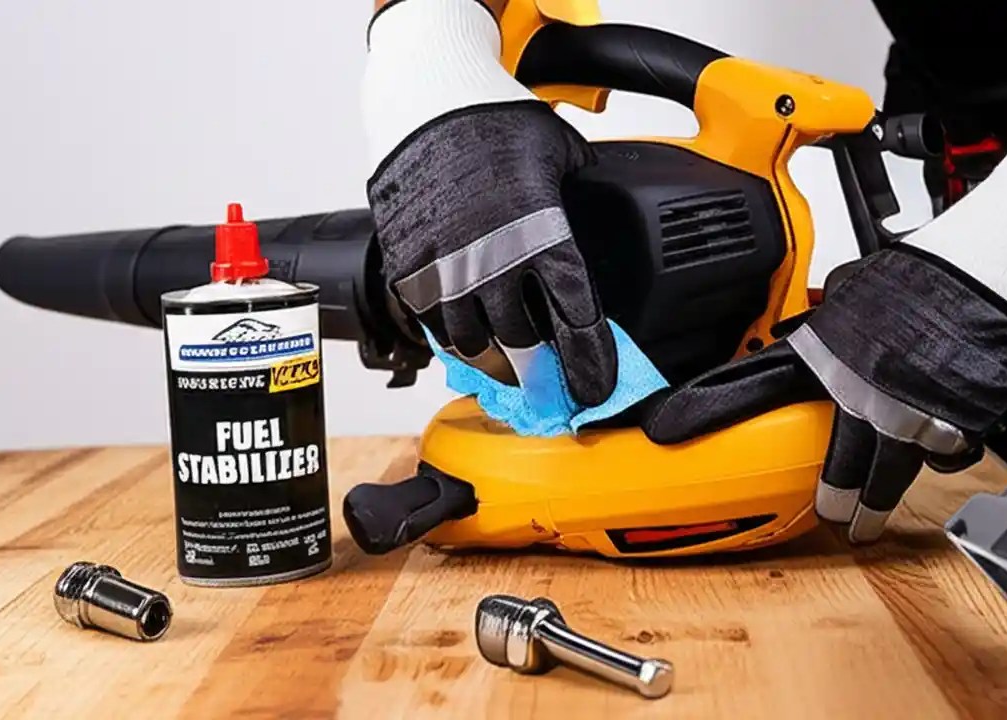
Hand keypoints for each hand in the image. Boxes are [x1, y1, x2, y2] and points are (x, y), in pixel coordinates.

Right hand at [362, 0, 617, 405]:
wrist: (426, 98)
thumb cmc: (496, 117)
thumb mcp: (561, 152)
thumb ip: (580, 191)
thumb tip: (600, 202)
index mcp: (543, 237)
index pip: (576, 318)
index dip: (590, 360)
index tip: (595, 387)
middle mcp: (494, 262)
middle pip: (523, 345)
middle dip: (539, 373)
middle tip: (547, 386)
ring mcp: (445, 268)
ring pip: (472, 343)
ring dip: (492, 362)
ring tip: (505, 368)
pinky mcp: (406, 265)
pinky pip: (429, 323)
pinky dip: (449, 339)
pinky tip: (462, 341)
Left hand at [641, 245, 1006, 541]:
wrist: (1003, 270)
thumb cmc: (935, 273)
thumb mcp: (864, 290)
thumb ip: (833, 321)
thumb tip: (815, 326)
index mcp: (826, 349)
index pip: (752, 382)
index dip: (708, 406)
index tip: (669, 427)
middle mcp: (857, 389)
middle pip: (832, 460)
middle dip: (831, 494)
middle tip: (826, 515)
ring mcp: (905, 414)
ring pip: (882, 476)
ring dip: (872, 504)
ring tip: (864, 526)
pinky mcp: (951, 429)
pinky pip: (941, 457)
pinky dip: (940, 457)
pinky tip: (942, 451)